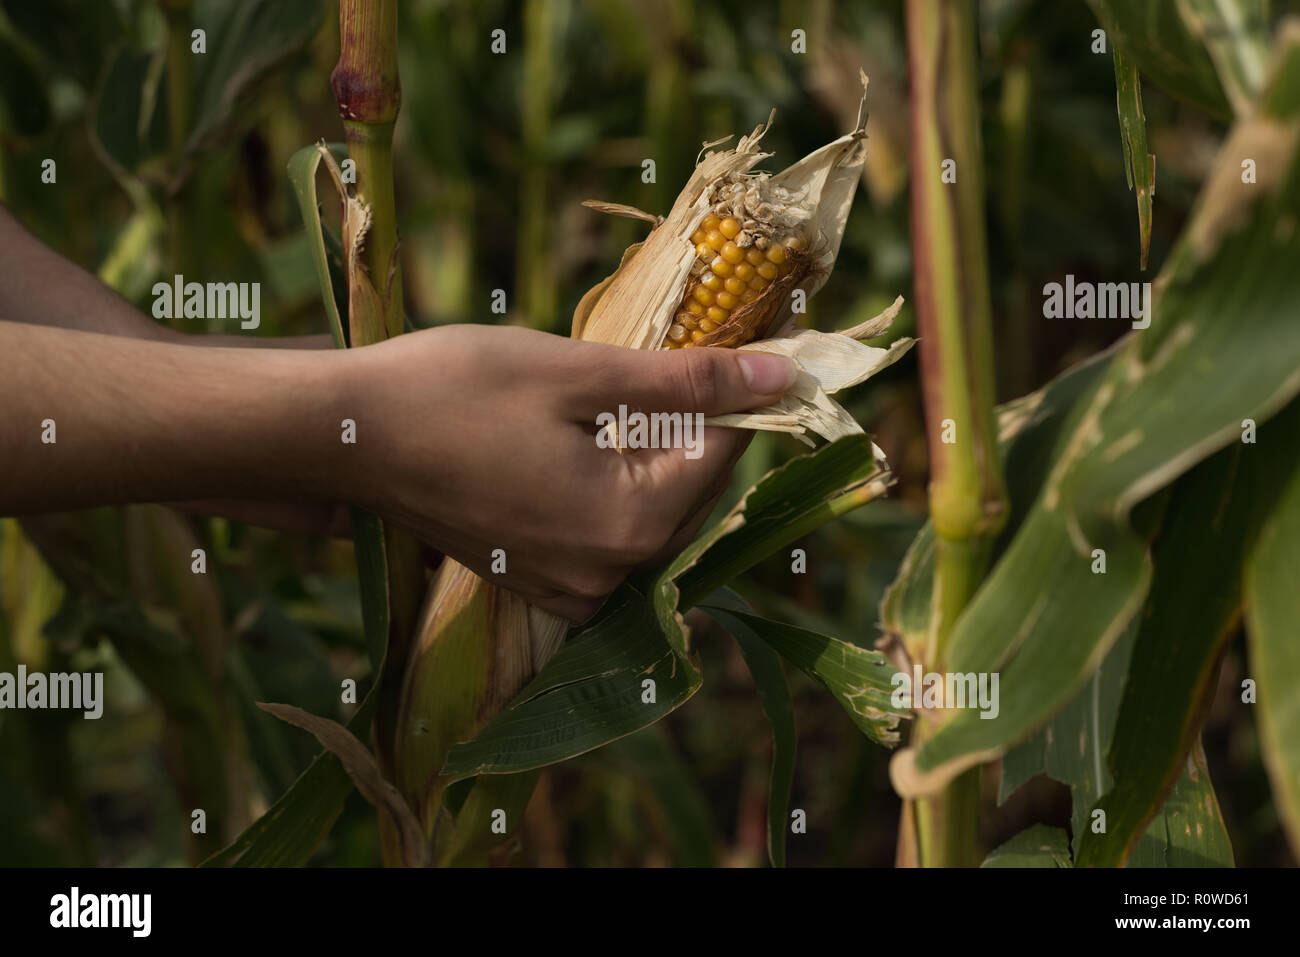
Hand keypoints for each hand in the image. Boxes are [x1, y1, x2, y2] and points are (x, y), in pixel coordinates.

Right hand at [338, 325, 797, 619]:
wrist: (346, 437)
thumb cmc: (456, 390)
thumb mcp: (581, 373)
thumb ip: (689, 382)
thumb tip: (783, 373)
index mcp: (628, 524)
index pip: (722, 456)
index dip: (735, 393)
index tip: (731, 344)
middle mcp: (608, 576)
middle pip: (693, 496)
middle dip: (696, 430)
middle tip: (671, 365)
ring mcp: (570, 590)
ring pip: (655, 521)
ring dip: (656, 461)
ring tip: (621, 400)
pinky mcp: (540, 585)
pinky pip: (611, 543)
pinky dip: (617, 493)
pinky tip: (587, 446)